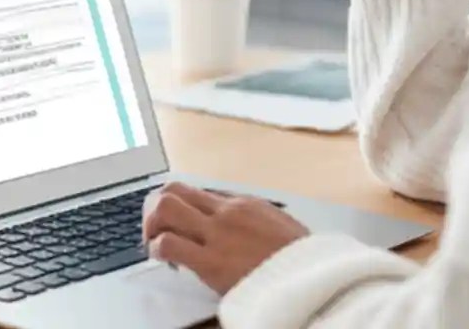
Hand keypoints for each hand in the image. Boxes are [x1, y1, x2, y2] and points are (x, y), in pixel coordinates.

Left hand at [141, 182, 308, 294]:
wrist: (316, 280)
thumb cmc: (303, 261)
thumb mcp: (281, 228)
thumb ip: (256, 220)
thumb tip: (240, 222)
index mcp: (245, 204)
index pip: (197, 193)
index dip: (182, 209)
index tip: (179, 225)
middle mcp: (227, 212)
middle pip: (174, 189)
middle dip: (155, 207)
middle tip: (155, 229)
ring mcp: (218, 235)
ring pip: (165, 206)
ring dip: (152, 224)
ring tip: (154, 243)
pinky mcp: (211, 262)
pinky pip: (169, 243)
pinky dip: (157, 249)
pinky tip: (163, 260)